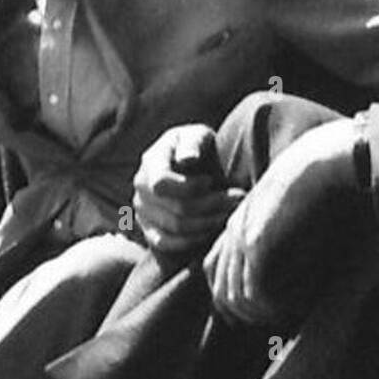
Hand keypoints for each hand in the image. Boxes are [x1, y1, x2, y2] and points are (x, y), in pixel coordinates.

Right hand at [133, 125, 244, 255]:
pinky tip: (213, 227)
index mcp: (151, 161)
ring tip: (230, 212)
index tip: (211, 180)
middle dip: (211, 205)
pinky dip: (193, 239)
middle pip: (175, 208)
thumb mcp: (198, 135)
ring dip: (208, 223)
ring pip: (175, 228)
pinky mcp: (149, 230)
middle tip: (237, 198)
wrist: (192, 166)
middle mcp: (141, 187)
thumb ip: (193, 142)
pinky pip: (167, 243)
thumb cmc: (197, 147)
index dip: (189, 187)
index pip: (161, 183)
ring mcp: (142, 211)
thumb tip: (188, 159)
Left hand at [203, 118, 355, 325]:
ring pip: (237, 300)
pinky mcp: (257, 243)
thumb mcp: (295, 211)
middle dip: (250, 315)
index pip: (215, 273)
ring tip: (298, 307)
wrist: (330, 159)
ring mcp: (243, 235)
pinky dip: (280, 305)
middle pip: (222, 292)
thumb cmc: (325, 181)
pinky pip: (256, 294)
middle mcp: (235, 229)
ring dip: (268, 313)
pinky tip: (304, 296)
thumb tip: (288, 277)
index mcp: (241, 220)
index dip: (236, 300)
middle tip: (283, 318)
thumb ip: (281, 236)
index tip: (266, 312)